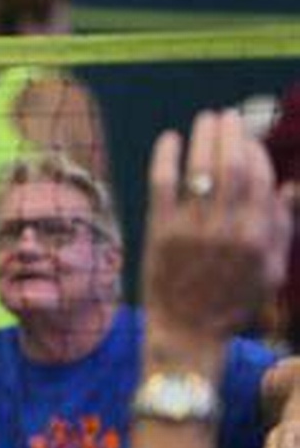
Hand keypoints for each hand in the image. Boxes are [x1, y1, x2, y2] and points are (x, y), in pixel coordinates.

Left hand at [142, 109, 290, 343]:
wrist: (187, 331)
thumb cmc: (231, 302)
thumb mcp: (270, 271)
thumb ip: (283, 229)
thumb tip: (291, 187)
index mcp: (259, 237)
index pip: (262, 179)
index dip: (255, 153)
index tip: (247, 140)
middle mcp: (229, 230)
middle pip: (234, 166)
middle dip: (232, 134)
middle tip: (227, 116)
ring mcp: (193, 229)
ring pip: (201, 169)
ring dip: (204, 137)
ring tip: (205, 120)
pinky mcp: (160, 231)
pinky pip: (163, 183)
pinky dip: (166, 156)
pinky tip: (169, 138)